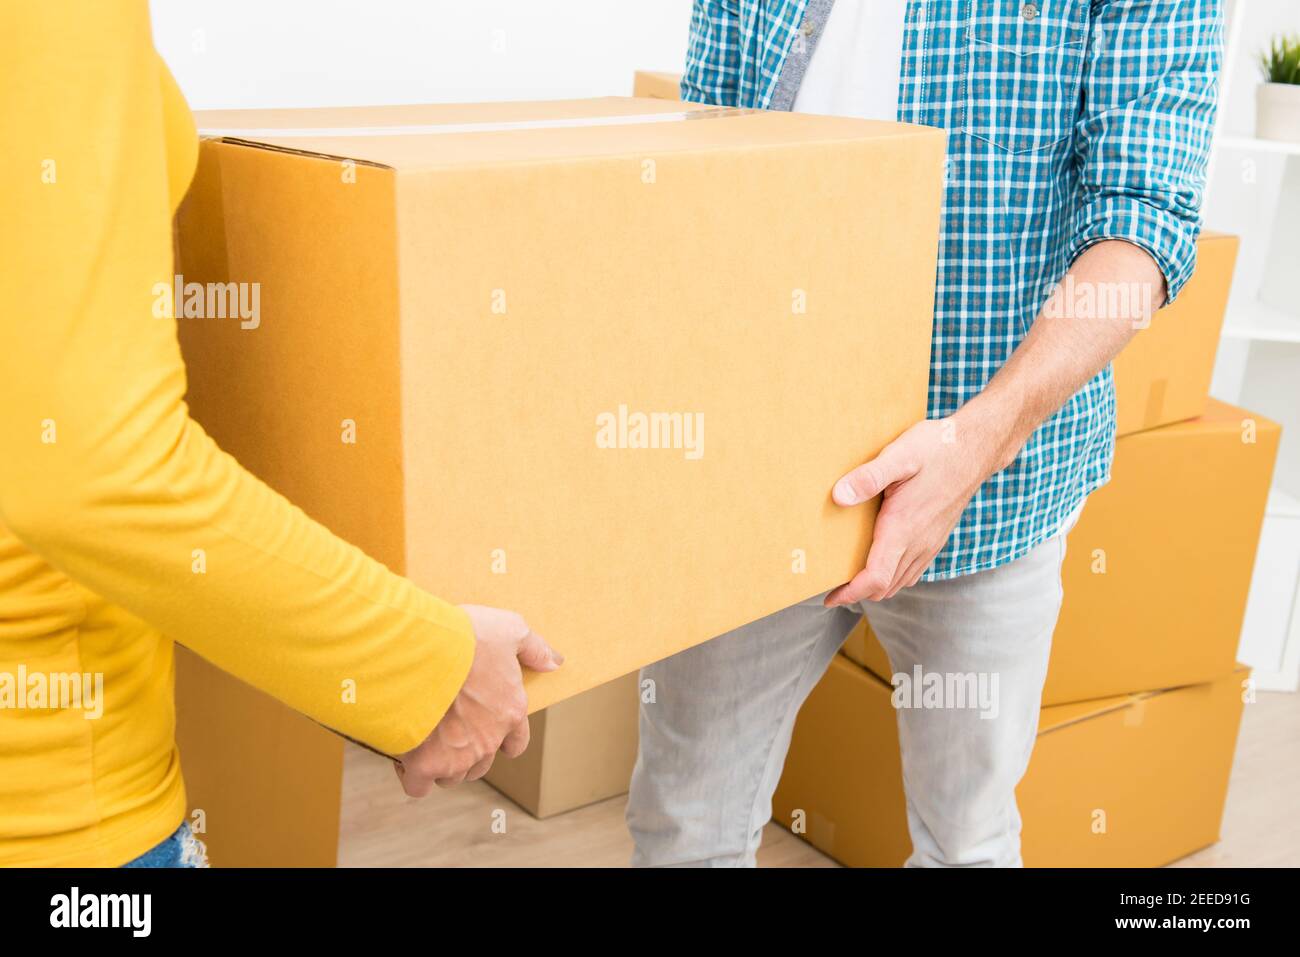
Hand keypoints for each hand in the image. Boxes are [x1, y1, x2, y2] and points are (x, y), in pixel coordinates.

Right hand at [394, 605, 561, 795]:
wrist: (420, 651)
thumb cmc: (465, 638)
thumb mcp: (509, 629)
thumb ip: (534, 648)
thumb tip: (555, 662)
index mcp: (510, 712)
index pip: (516, 743)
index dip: (503, 739)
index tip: (487, 729)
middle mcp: (488, 741)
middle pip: (481, 765)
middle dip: (467, 753)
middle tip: (447, 729)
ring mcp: (457, 756)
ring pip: (452, 776)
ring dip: (440, 764)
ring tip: (423, 741)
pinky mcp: (424, 764)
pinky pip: (419, 785)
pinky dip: (411, 775)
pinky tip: (404, 757)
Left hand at [825, 409, 1009, 605]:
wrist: (975, 449)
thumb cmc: (937, 449)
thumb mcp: (900, 455)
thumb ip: (868, 477)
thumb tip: (838, 497)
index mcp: (904, 528)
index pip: (876, 578)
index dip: (850, 593)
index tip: (830, 597)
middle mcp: (918, 543)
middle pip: (885, 587)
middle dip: (857, 593)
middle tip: (832, 586)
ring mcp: (929, 543)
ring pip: (899, 581)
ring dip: (874, 586)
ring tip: (850, 577)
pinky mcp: (935, 538)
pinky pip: (912, 570)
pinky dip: (892, 576)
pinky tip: (880, 561)